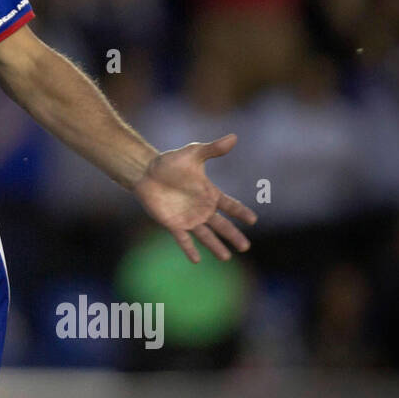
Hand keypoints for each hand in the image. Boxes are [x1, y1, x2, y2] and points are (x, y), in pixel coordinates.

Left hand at [132, 133, 256, 263]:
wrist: (146, 172)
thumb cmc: (170, 162)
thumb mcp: (193, 154)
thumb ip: (213, 149)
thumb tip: (234, 137)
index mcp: (209, 193)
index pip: (229, 205)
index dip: (240, 212)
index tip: (253, 220)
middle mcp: (201, 209)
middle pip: (221, 225)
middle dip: (233, 236)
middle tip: (245, 247)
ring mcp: (187, 218)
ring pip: (205, 235)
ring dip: (215, 247)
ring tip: (226, 258)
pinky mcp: (172, 223)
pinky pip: (182, 239)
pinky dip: (189, 248)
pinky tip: (196, 260)